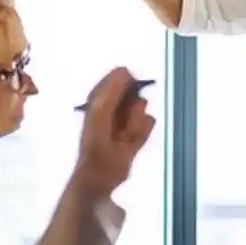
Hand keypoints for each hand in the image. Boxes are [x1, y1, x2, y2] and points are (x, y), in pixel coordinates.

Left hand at [75, 68, 156, 198]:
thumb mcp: (100, 111)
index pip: (118, 79)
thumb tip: (125, 70)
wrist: (101, 174)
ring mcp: (126, 120)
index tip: (128, 92)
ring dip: (135, 122)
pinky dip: (142, 132)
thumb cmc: (96, 141)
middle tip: (121, 121)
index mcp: (100, 99)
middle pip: (134, 93)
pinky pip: (149, 122)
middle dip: (131, 107)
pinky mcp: (137, 134)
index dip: (126, 84)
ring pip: (142, 108)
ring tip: (124, 136)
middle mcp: (114, 106)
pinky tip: (132, 143)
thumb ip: (112, 90)